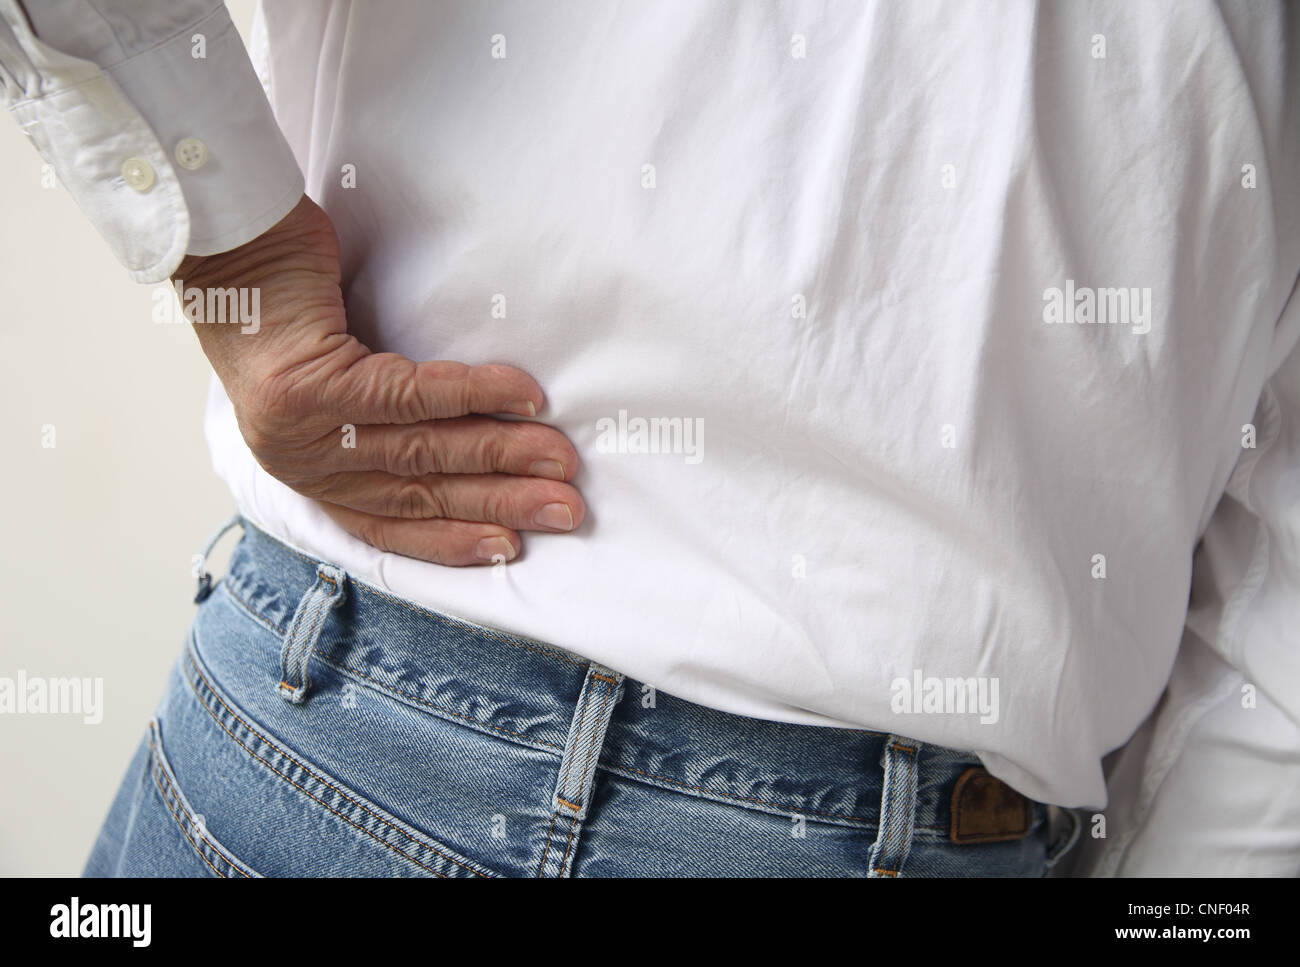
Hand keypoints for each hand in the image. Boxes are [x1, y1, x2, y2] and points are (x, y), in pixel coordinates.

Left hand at [174, 195, 583, 565]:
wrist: (231, 239)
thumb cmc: (291, 304)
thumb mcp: (339, 378)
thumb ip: (386, 424)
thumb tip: (479, 446)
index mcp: (310, 469)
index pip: (389, 524)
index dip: (455, 540)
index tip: (512, 547)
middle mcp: (300, 461)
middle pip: (419, 490)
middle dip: (501, 503)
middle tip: (565, 509)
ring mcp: (299, 431)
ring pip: (423, 449)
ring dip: (503, 455)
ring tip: (560, 459)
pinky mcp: (308, 389)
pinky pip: (412, 397)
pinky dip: (477, 396)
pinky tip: (525, 397)